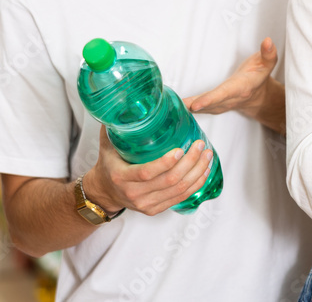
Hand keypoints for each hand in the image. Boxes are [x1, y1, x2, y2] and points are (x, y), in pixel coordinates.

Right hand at [83, 126, 213, 215]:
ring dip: (197, 172)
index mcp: (121, 177)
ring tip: (207, 155)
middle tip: (200, 145)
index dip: (166, 162)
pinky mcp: (156, 209)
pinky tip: (204, 171)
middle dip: (190, 162)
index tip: (180, 149)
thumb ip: (117, 126)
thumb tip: (126, 101)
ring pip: (179, 190)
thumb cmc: (108, 164)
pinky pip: (181, 197)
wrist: (104, 192)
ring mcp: (146, 204)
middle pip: (169, 180)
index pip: (147, 172)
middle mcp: (134, 194)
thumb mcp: (107, 144)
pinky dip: (196, 184)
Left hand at [184, 37, 279, 118]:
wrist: (259, 97)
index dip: (210, 99)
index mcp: (241, 88)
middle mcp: (231, 99)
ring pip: (205, 109)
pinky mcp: (215, 107)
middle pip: (211, 103)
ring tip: (172, 105)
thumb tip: (268, 41)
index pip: (224, 93)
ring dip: (189, 108)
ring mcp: (222, 105)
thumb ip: (268, 53)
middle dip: (196, 105)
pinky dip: (189, 108)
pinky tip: (176, 106)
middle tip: (179, 104)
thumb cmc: (258, 76)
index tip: (196, 104)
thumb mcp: (267, 63)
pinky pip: (202, 110)